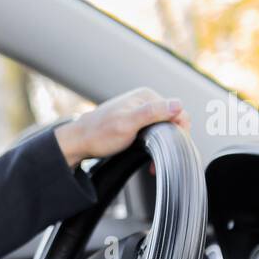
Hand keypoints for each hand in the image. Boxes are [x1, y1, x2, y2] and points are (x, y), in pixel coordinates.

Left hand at [54, 87, 190, 167]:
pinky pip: (153, 132)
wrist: (79, 142)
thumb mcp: (127, 124)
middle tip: (159, 160)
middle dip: (170, 141)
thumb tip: (177, 104)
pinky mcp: (135, 122)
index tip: (172, 149)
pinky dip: (154, 145)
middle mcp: (145, 101)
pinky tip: (148, 155)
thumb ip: (152, 113)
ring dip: (162, 145)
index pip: (177, 110)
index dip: (179, 131)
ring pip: (163, 128)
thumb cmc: (99, 134)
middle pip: (172, 120)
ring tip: (153, 162)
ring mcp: (140, 111)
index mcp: (146, 96)